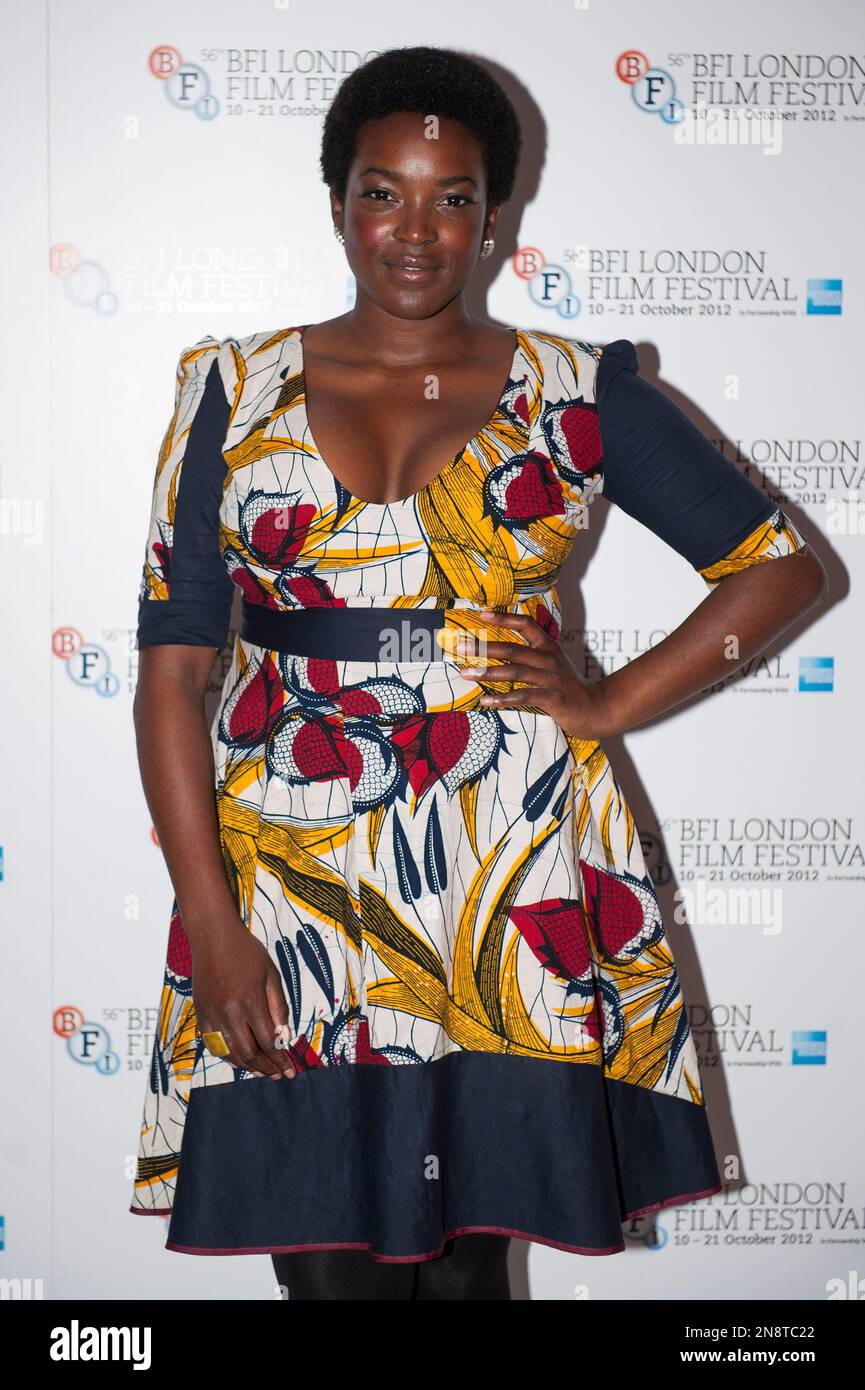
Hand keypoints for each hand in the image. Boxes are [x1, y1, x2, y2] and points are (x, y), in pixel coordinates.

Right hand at [190, 913, 295, 1079]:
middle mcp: (229, 1012)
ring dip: (248, 1067)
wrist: (212, 936)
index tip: (292, 1070)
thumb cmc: (247, 952)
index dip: (282, 1059)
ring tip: (263, 1072)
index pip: (269, 1041)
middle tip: (279, 1075)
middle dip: (267, 1068)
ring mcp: (212, 1014)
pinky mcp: (200, 1014)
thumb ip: (278, 1007)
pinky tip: (240, 1060)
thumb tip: (285, 1037)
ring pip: (230, 1053)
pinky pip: (213, 1044)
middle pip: (249, 1053)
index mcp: (250, 1001)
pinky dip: (228, 1056)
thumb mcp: (271, 974)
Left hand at [454, 608, 621, 739]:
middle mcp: (548, 659)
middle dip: (483, 647)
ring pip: (514, 671)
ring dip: (487, 672)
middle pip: (512, 649)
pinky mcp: (552, 698)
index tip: (481, 614)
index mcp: (548, 647)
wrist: (597, 709)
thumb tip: (501, 650)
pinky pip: (522, 696)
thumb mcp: (554, 665)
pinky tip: (485, 701)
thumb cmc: (569, 688)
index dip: (503, 617)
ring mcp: (551, 678)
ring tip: (465, 674)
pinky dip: (502, 699)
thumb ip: (533, 655)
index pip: (526, 624)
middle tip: (460, 646)